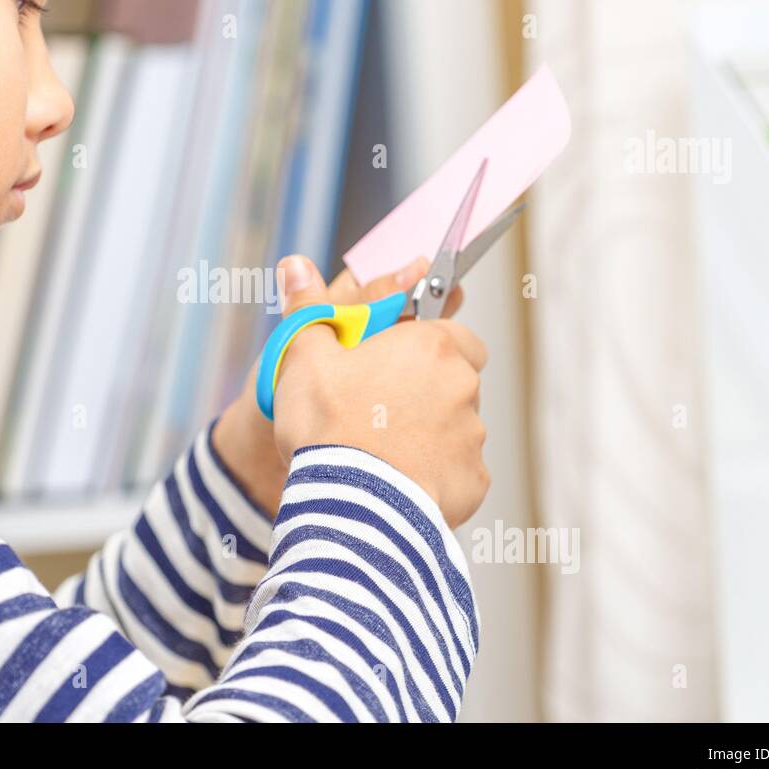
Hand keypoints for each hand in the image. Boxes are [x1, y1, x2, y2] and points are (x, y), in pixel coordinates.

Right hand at [269, 256, 488, 528]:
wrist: (349, 504)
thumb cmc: (329, 426)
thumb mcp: (306, 357)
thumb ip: (308, 308)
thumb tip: (296, 264)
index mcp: (430, 345)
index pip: (449, 332)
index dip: (421, 347)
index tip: (392, 364)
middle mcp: (462, 386)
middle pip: (455, 381)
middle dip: (427, 392)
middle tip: (380, 410)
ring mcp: (472, 436)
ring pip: (457, 428)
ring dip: (429, 435)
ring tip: (383, 454)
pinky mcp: (472, 481)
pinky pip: (458, 473)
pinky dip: (435, 477)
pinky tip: (398, 484)